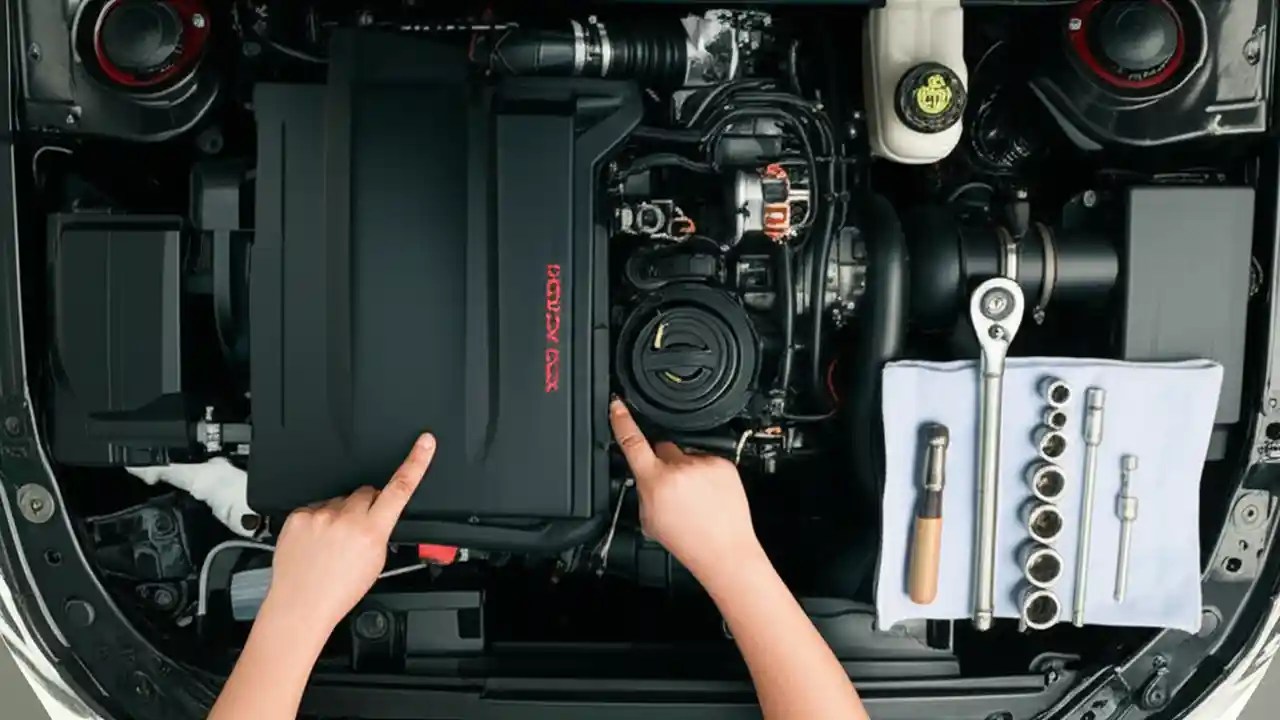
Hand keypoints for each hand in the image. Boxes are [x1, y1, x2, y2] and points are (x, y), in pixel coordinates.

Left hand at [263, 433, 435, 633]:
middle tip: (356, 531)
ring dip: (339, 515)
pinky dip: (317, 521)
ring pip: (339, 500)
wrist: (301, 605)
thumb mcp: (375, 564)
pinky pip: (315, 507)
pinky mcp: (298, 516)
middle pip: (365, 492)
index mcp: (371, 531)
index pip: (400, 489)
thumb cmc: (338, 591)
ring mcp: (319, 515)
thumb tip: (377, 516)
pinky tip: (314, 541)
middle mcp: (345, 518)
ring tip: (330, 543)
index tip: (425, 443)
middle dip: (366, 505)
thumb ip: (379, 533)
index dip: (416, 462)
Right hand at [608, 400, 762, 584]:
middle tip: (672, 487)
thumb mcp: (650, 519)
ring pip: (687, 455)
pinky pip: (707, 459)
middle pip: (663, 448)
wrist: (724, 551)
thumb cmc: (688, 541)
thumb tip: (645, 476)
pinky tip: (709, 494)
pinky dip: (706, 473)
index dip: (622, 421)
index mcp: (656, 481)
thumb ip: (644, 491)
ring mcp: (703, 464)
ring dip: (687, 469)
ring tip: (696, 496)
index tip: (617, 404)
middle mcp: (680, 468)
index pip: (632, 443)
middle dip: (663, 461)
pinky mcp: (723, 464)